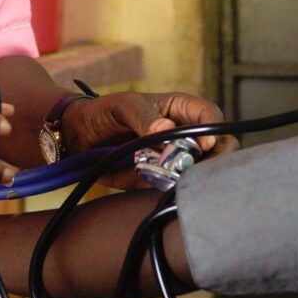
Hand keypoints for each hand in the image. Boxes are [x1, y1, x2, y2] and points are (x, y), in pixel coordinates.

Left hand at [65, 91, 237, 187]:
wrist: (79, 137)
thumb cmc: (104, 111)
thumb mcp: (122, 106)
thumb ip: (143, 117)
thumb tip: (166, 129)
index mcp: (181, 110)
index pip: (211, 117)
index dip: (213, 131)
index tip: (204, 146)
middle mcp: (185, 136)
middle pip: (218, 148)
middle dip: (216, 159)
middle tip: (198, 169)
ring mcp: (176, 159)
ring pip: (202, 172)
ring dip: (195, 178)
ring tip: (176, 179)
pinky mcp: (162, 180)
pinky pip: (177, 189)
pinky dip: (175, 192)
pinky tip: (163, 188)